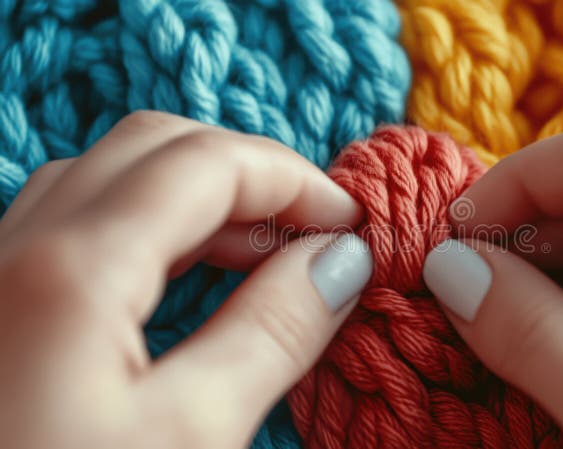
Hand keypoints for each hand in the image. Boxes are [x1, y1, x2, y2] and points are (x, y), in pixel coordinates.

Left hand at [0, 111, 372, 448]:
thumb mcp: (189, 439)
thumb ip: (272, 333)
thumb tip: (340, 262)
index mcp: (73, 268)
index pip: (207, 163)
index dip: (293, 179)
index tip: (350, 224)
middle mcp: (19, 243)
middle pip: (154, 146)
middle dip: (247, 173)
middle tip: (309, 233)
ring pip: (112, 177)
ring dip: (199, 195)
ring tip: (262, 254)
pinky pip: (79, 222)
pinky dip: (153, 226)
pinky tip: (187, 276)